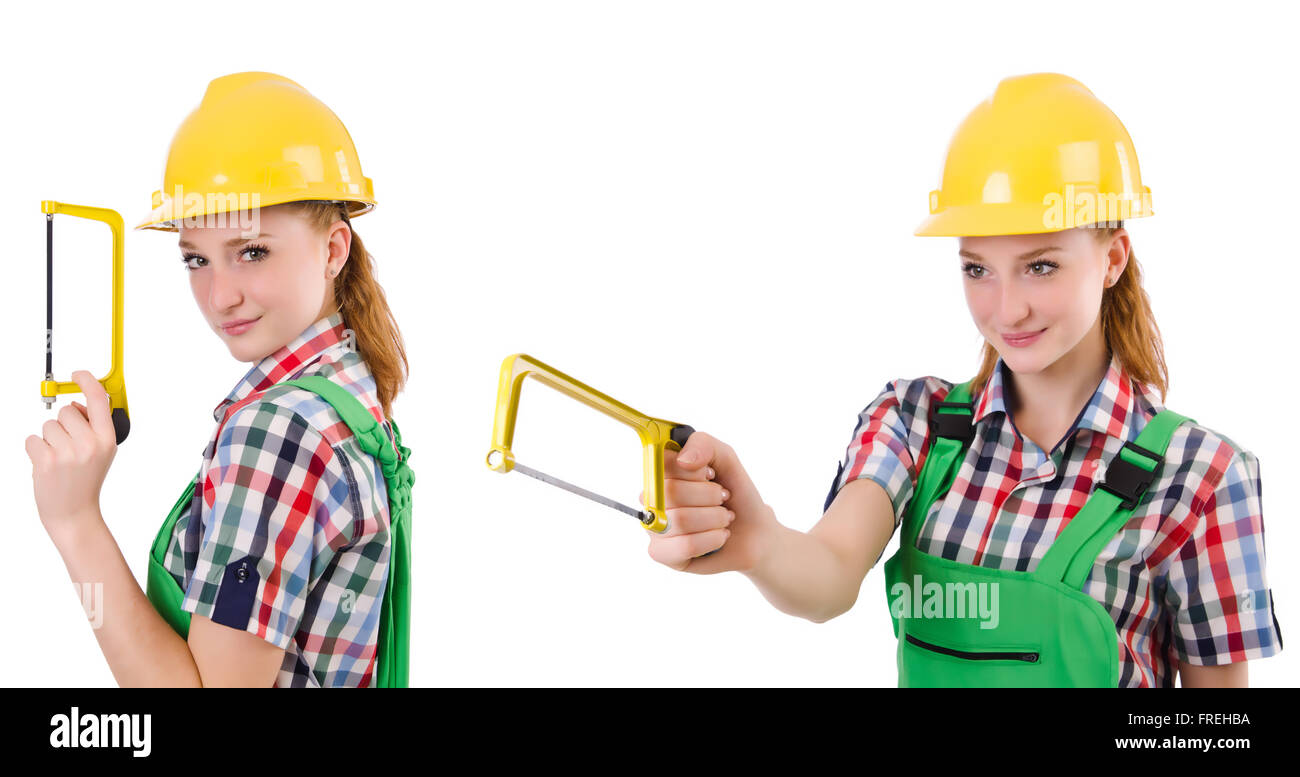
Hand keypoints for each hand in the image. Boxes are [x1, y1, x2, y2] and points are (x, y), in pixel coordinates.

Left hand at [25, 370, 117, 540]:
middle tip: (68, 445)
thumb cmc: (86, 480)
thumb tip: (76, 404)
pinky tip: (46, 464)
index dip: (88, 381)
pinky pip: (32, 439)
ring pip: (48, 425)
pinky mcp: (46, 461)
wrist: (74, 512)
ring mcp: (68, 452)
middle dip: (63, 424)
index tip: (78, 373)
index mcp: (108, 439)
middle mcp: (90, 444)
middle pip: (67, 411)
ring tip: (58, 458)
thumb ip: (95, 426)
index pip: (98, 399)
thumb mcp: (102, 452)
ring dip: (49, 438)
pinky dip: (35, 449)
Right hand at [646, 431, 774, 573]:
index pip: (662, 462)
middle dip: (709, 496)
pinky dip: (712, 539)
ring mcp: (654, 526)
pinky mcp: (662, 553)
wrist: (755, 530)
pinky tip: (719, 536)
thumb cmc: (736, 493)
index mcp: (662, 472)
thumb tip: (682, 459)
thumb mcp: (726, 458)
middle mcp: (652, 497)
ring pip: (680, 520)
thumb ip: (704, 444)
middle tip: (721, 499)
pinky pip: (685, 545)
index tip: (710, 474)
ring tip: (723, 519)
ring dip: (715, 519)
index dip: (693, 471)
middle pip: (670, 492)